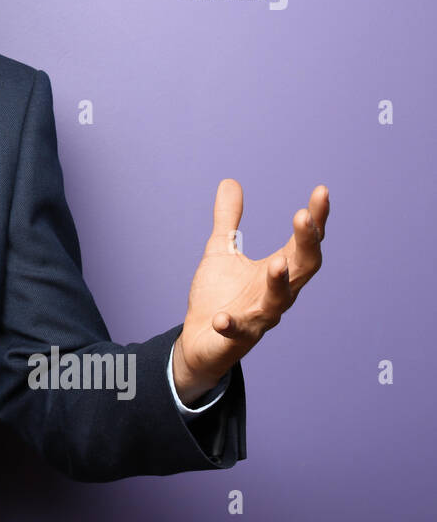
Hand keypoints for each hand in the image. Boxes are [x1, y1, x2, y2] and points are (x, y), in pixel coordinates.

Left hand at [173, 178, 328, 403]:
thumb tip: (230, 181)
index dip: (316, 219)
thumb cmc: (219, 296)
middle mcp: (277, 294)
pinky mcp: (236, 337)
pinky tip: (221, 318)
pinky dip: (231, 324)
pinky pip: (237, 332)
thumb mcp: (221, 250)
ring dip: (279, 282)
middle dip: (306, 243)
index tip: (322, 191)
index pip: (304, 242)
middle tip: (304, 216)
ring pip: (279, 301)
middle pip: (303, 268)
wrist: (199, 340)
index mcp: (279, 271)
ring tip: (277, 263)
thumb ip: (228, 219)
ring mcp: (259, 317)